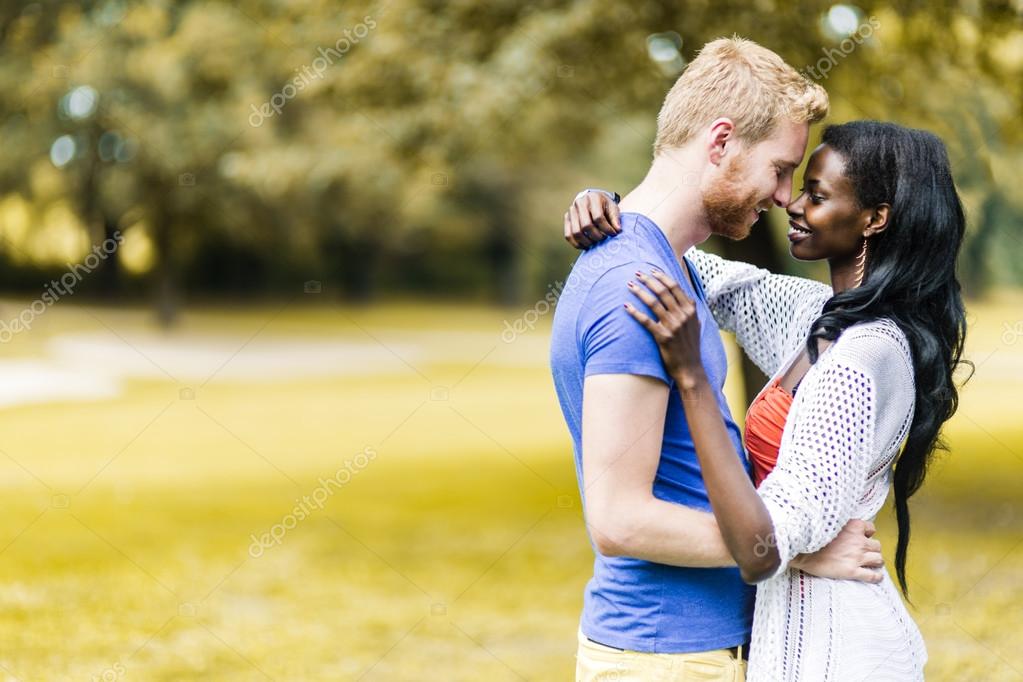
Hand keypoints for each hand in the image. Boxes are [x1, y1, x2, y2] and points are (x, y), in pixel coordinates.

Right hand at [564, 190, 620, 248]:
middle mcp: (579, 203)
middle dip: (597, 236)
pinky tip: (586, 246)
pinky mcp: (567, 219)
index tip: (613, 234)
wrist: (591, 199)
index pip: (598, 217)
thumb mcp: (612, 207)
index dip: (607, 229)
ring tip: (595, 243)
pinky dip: (577, 244)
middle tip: (603, 239)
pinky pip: (568, 235)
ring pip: (576, 232)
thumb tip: (617, 230)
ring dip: (587, 241)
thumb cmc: (604, 205)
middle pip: (586, 226)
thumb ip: (615, 218)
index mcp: (593, 198)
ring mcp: (571, 211)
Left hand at [624, 270, 704, 384]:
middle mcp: (682, 315)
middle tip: (637, 273)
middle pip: (662, 291)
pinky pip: (645, 320)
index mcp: (690, 310)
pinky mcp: (663, 337)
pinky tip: (625, 305)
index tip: (652, 270)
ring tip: (629, 284)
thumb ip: (690, 310)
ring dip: (639, 291)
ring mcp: (673, 326)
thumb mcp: (696, 325)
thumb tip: (686, 297)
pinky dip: (634, 311)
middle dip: (648, 279)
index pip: (675, 287)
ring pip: (653, 303)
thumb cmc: (691, 347)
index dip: (662, 276)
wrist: (690, 369)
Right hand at [792, 519, 884, 583]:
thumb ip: (840, 524)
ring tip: (871, 563)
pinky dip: (876, 577)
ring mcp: (856, 557)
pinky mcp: (852, 571)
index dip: (867, 533)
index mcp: (852, 526)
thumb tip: (843, 525)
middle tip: (865, 551)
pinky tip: (875, 577)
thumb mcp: (827, 523)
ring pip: (878, 559)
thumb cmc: (811, 536)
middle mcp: (858, 541)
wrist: (801, 550)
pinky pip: (872, 576)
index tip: (862, 536)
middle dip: (872, 549)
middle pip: (877, 545)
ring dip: (876, 561)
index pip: (871, 528)